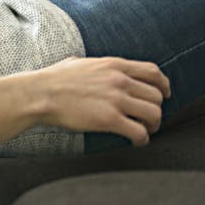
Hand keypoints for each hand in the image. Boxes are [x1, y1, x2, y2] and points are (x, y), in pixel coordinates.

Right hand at [35, 56, 170, 146]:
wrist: (40, 93)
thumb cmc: (53, 79)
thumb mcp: (80, 62)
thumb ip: (97, 66)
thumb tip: (97, 68)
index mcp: (113, 65)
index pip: (152, 72)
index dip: (163, 85)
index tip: (164, 94)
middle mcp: (119, 80)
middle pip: (156, 96)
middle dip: (156, 110)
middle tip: (149, 119)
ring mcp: (115, 99)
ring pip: (154, 114)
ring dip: (152, 125)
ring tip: (144, 131)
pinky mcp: (109, 119)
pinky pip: (139, 132)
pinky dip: (142, 139)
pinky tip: (135, 141)